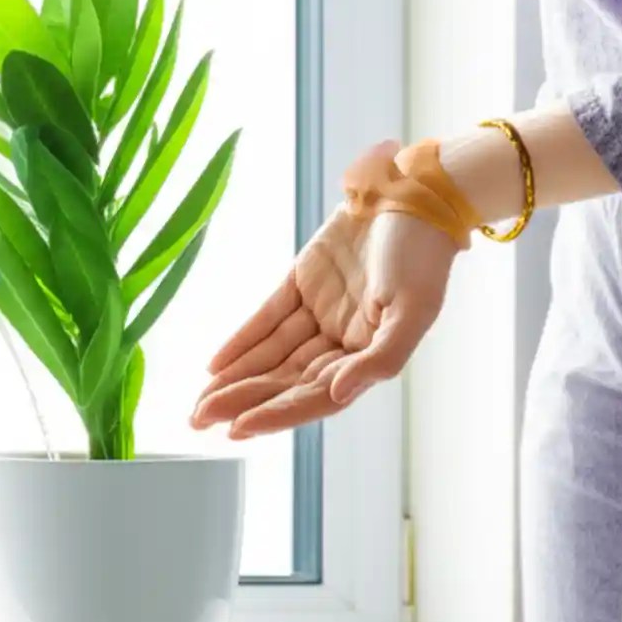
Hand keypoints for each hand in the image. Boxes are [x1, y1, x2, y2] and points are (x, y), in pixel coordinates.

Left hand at [191, 141, 457, 439]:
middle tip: (198, 420)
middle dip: (242, 401)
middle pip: (284, 380)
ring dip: (235, 377)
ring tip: (198, 403)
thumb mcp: (413, 311)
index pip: (314, 395)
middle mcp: (341, 341)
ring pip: (270, 354)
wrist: (412, 194)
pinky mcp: (302, 283)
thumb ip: (380, 359)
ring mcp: (319, 313)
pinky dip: (240, 341)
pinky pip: (265, 319)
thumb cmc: (422, 256)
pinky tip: (214, 365)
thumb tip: (339, 396)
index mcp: (368, 356)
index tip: (238, 427)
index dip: (276, 414)